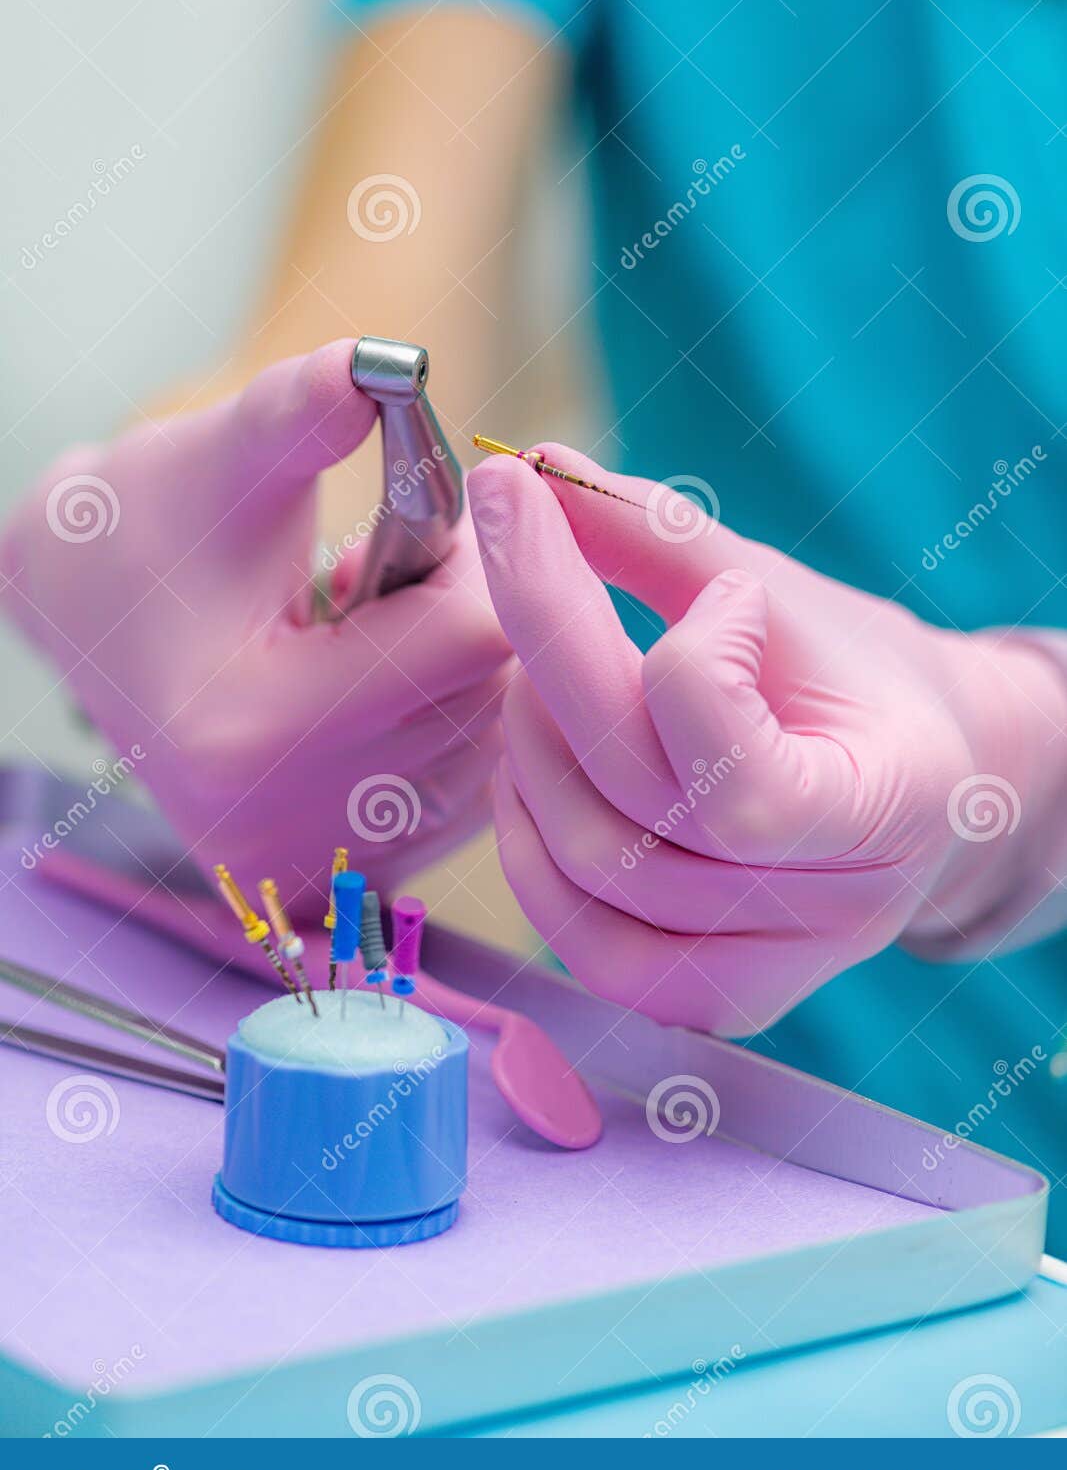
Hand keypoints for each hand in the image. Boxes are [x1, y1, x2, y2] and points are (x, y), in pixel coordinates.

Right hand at [1, 342, 512, 911]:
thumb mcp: (223, 456)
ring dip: (458, 668)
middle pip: (486, 696)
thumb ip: (301, 410)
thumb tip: (377, 368)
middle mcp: (286, 828)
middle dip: (463, 612)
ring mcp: (315, 866)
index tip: (417, 523)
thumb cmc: (152, 524)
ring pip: (489, 746)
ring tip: (367, 628)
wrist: (90, 613)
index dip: (467, 559)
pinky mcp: (341, 875)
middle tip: (385, 572)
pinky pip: (468, 790)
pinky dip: (448, 722)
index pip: (465, 642)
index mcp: (250, 735)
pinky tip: (375, 685)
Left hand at [468, 444, 1066, 1034]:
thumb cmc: (849, 677)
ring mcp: (773, 971)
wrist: (921, 787)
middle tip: (537, 575)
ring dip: (527, 752)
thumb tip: (531, 470)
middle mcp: (837, 909)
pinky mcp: (711, 999)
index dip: (698, 657)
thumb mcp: (778, 590)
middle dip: (553, 668)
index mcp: (891, 801)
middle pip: (639, 809)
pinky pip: (584, 944)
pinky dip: (529, 851)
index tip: (723, 589)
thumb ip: (658, 533)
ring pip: (592, 872)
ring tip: (539, 678)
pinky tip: (531, 771)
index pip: (740, 773)